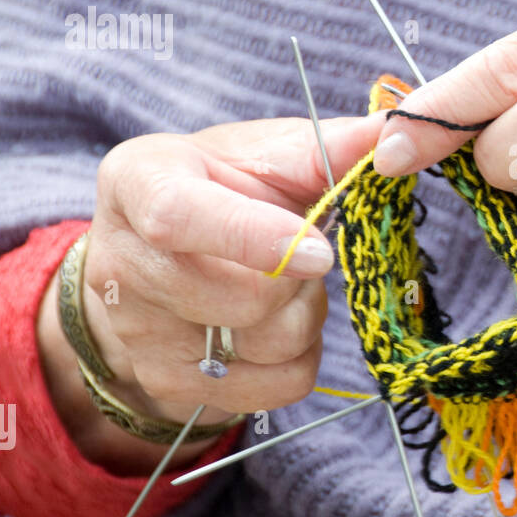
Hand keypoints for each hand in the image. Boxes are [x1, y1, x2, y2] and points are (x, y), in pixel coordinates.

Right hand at [37, 115, 381, 471]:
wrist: (159, 262)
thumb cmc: (221, 191)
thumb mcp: (260, 154)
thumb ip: (325, 147)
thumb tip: (394, 131)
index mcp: (138, 182)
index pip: (177, 217)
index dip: (255, 238)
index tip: (320, 252)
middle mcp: (122, 263)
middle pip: (243, 298)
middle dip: (298, 278)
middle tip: (302, 253)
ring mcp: (139, 335)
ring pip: (268, 344)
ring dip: (304, 314)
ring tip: (287, 284)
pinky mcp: (171, 386)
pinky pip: (278, 386)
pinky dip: (300, 357)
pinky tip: (279, 324)